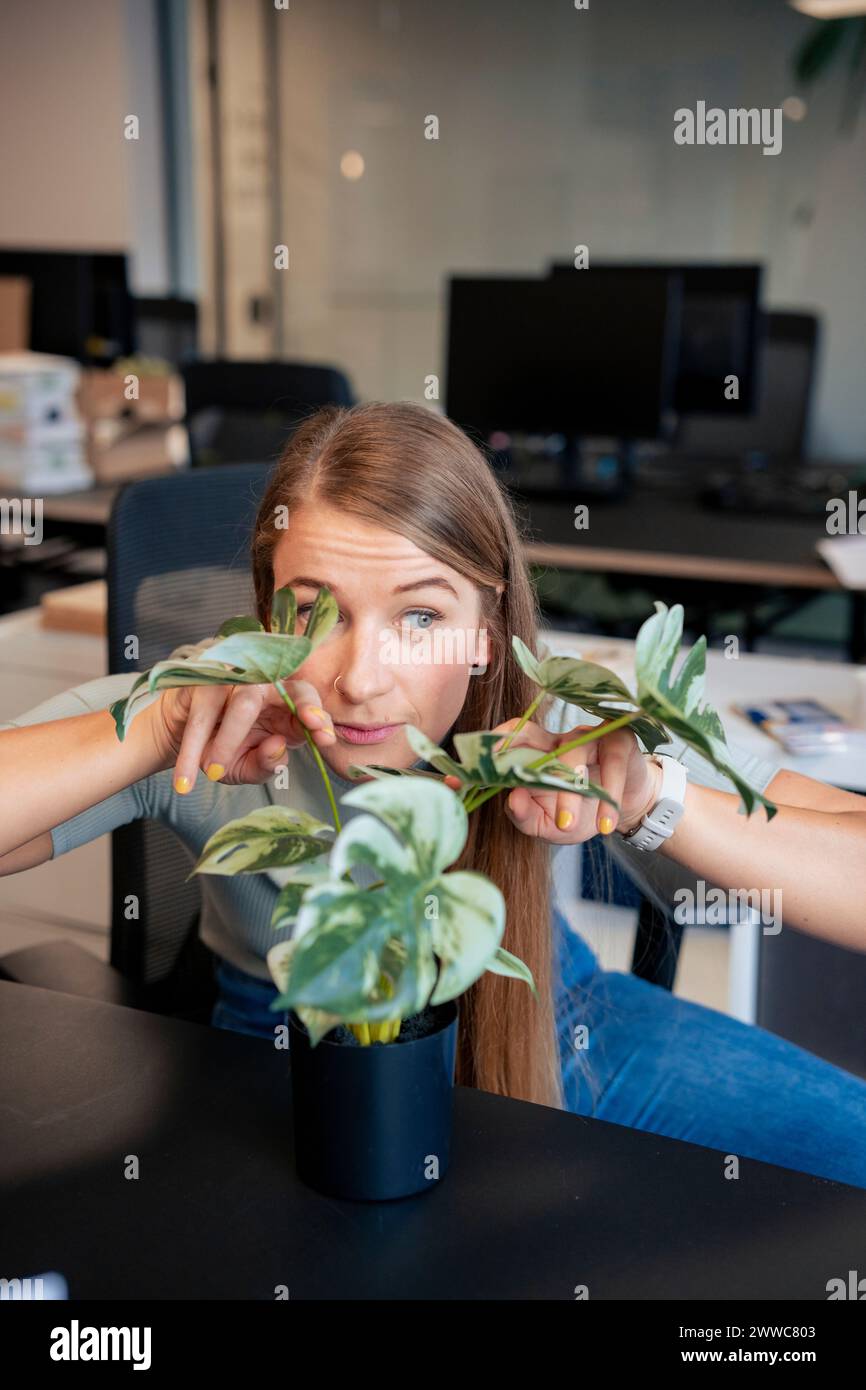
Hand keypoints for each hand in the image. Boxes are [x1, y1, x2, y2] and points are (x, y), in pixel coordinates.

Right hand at [150, 679, 336, 792]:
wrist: (180, 734)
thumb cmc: (224, 749)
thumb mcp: (248, 766)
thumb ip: (268, 763)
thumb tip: (278, 747)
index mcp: (283, 702)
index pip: (305, 698)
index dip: (316, 714)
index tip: (323, 737)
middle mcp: (261, 684)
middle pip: (278, 695)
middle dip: (276, 720)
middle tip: (273, 750)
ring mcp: (232, 678)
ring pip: (240, 705)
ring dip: (226, 742)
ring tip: (213, 773)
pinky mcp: (202, 681)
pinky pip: (201, 715)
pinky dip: (192, 748)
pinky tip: (185, 779)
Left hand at [445, 718, 661, 843]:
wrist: (629, 808)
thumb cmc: (582, 813)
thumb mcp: (549, 825)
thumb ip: (525, 816)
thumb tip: (511, 800)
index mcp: (531, 753)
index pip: (501, 744)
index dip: (481, 759)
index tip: (457, 781)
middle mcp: (554, 739)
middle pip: (529, 737)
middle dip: (514, 757)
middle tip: (507, 786)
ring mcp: (587, 736)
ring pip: (572, 755)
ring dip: (569, 794)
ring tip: (566, 827)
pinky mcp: (619, 742)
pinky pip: (612, 765)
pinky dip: (609, 797)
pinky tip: (605, 825)